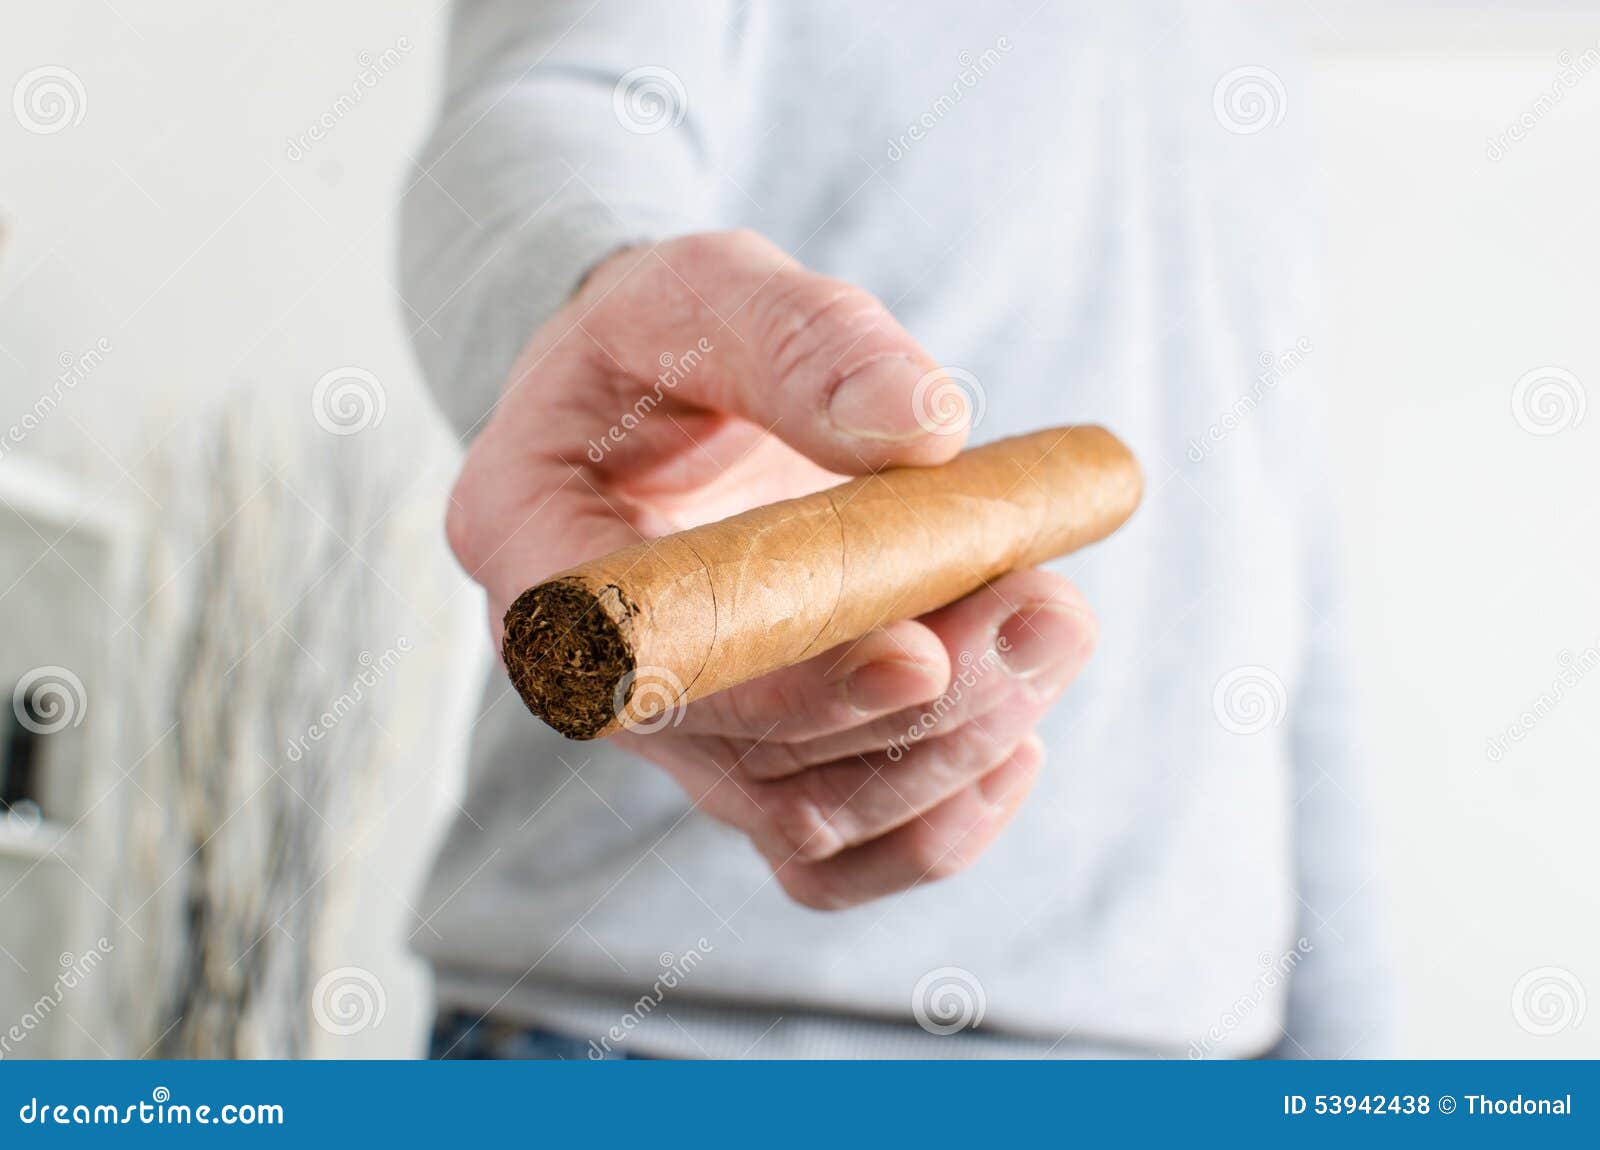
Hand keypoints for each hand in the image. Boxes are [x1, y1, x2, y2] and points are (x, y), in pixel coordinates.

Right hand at [445, 230, 1096, 908]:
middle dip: (917, 709)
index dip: (780, 685)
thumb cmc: (664, 337)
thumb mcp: (710, 288)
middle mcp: (590, 678)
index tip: (920, 655)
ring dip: (949, 753)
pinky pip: (828, 855)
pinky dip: (929, 827)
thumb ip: (803, 340)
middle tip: (1049, 611)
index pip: (640, 667)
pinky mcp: (745, 763)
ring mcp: (672, 736)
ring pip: (805, 817)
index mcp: (539, 556)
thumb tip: (927, 430)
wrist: (662, 395)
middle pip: (746, 757)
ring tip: (1053, 631)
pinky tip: (1015, 746)